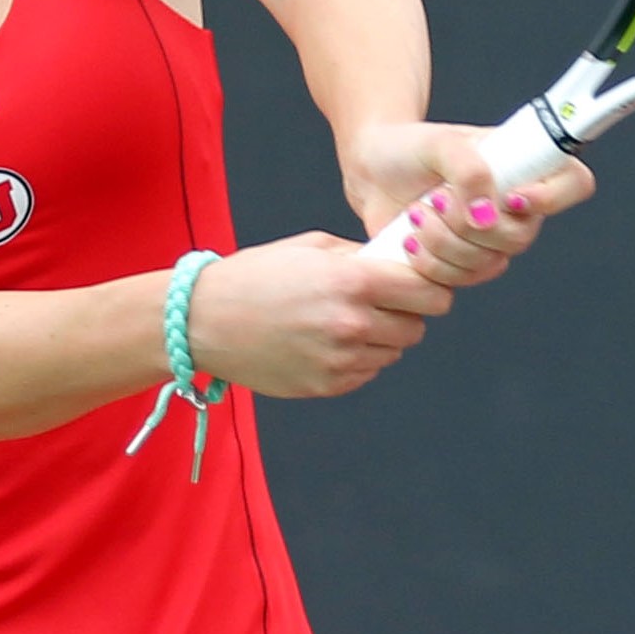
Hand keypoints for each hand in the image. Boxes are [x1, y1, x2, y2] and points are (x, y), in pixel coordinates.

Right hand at [186, 232, 453, 397]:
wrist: (204, 321)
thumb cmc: (256, 276)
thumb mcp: (311, 247)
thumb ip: (361, 256)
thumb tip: (400, 264)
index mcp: (353, 281)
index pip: (429, 293)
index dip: (431, 289)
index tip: (422, 287)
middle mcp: (353, 324)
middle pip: (416, 328)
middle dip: (405, 314)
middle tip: (380, 304)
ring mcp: (341, 360)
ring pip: (392, 353)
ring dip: (381, 339)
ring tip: (344, 322)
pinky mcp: (327, 386)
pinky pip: (366, 373)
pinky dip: (358, 360)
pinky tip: (326, 342)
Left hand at [341, 120, 595, 287]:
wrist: (372, 172)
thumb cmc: (410, 148)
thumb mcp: (436, 142)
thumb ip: (467, 167)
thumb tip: (485, 209)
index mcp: (523, 166)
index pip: (573, 182)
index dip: (554, 196)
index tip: (512, 196)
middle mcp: (516, 207)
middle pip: (522, 237)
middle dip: (471, 225)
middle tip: (436, 200)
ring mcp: (490, 240)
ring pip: (488, 263)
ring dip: (444, 242)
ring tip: (417, 214)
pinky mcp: (461, 265)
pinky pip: (461, 281)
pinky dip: (430, 264)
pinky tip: (410, 239)